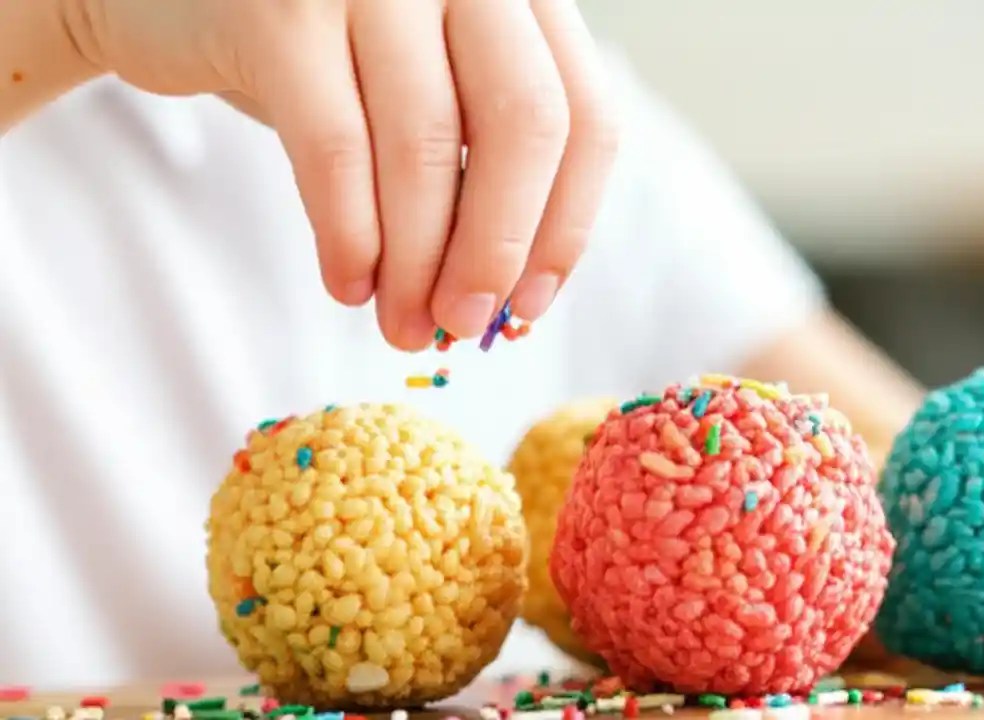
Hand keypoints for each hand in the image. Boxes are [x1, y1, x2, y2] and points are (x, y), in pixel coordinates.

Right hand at [63, 0, 618, 348]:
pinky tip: (349, 283)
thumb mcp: (424, 94)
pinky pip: (334, 148)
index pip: (584, 113)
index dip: (566, 222)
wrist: (176, 1)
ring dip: (417, 262)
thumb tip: (508, 304)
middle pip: (524, 122)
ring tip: (401, 324)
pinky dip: (349, 235)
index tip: (530, 303)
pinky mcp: (281, 10)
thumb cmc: (327, 60)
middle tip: (464, 323)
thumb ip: (476, 170)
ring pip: (426, 145)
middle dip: (496, 246)